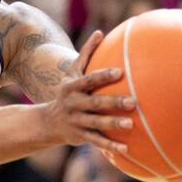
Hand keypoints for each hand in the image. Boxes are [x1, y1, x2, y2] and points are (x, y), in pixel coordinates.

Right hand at [38, 30, 135, 152]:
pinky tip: (125, 149)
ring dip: (113, 124)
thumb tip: (100, 32)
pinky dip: (110, 146)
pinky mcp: (80, 136)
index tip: (120, 72)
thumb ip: (86, 54)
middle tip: (133, 101)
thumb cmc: (67, 93)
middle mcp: (72, 105)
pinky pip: (96, 141)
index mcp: (72, 87)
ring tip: (131, 125)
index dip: (103, 76)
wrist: (48, 122)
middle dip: (113, 102)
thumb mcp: (72, 73)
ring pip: (96, 123)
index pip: (89, 80)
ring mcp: (76, 122)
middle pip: (94, 103)